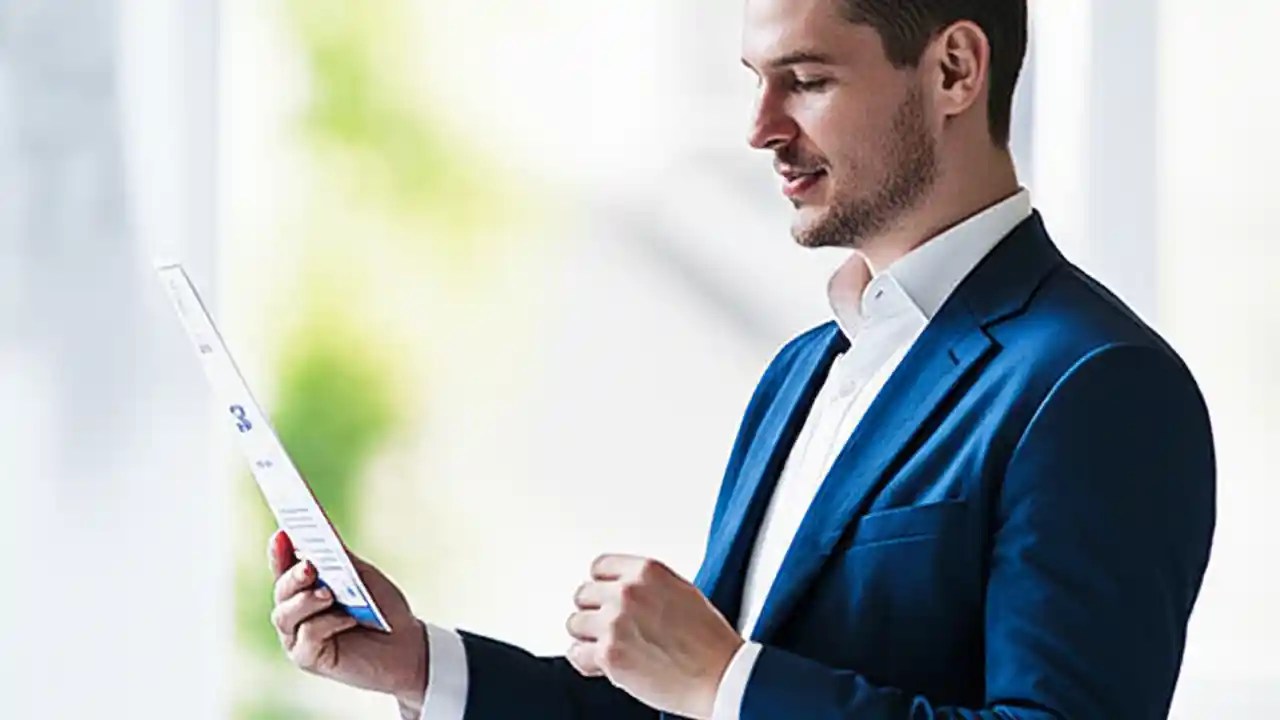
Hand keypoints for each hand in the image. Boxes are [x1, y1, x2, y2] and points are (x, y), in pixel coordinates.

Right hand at [267, 530, 428, 710]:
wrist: (406, 645)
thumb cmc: (382, 608)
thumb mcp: (361, 576)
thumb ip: (338, 558)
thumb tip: (320, 531)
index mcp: (306, 586)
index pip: (284, 565)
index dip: (279, 550)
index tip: (282, 532)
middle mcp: (296, 610)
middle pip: (282, 590)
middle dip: (293, 576)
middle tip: (309, 566)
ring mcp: (298, 636)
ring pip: (285, 615)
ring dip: (306, 601)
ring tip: (328, 594)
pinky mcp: (308, 658)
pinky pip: (306, 637)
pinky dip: (326, 624)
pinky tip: (347, 619)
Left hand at [565, 555, 743, 718]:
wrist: (721, 676)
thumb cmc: (709, 641)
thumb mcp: (682, 592)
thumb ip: (647, 586)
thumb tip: (623, 589)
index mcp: (647, 571)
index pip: (599, 567)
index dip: (602, 585)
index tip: (603, 597)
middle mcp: (628, 592)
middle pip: (583, 594)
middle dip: (594, 612)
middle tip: (609, 627)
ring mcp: (615, 624)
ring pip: (575, 623)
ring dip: (589, 637)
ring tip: (610, 646)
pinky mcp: (609, 655)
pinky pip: (576, 654)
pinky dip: (587, 662)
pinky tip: (604, 664)